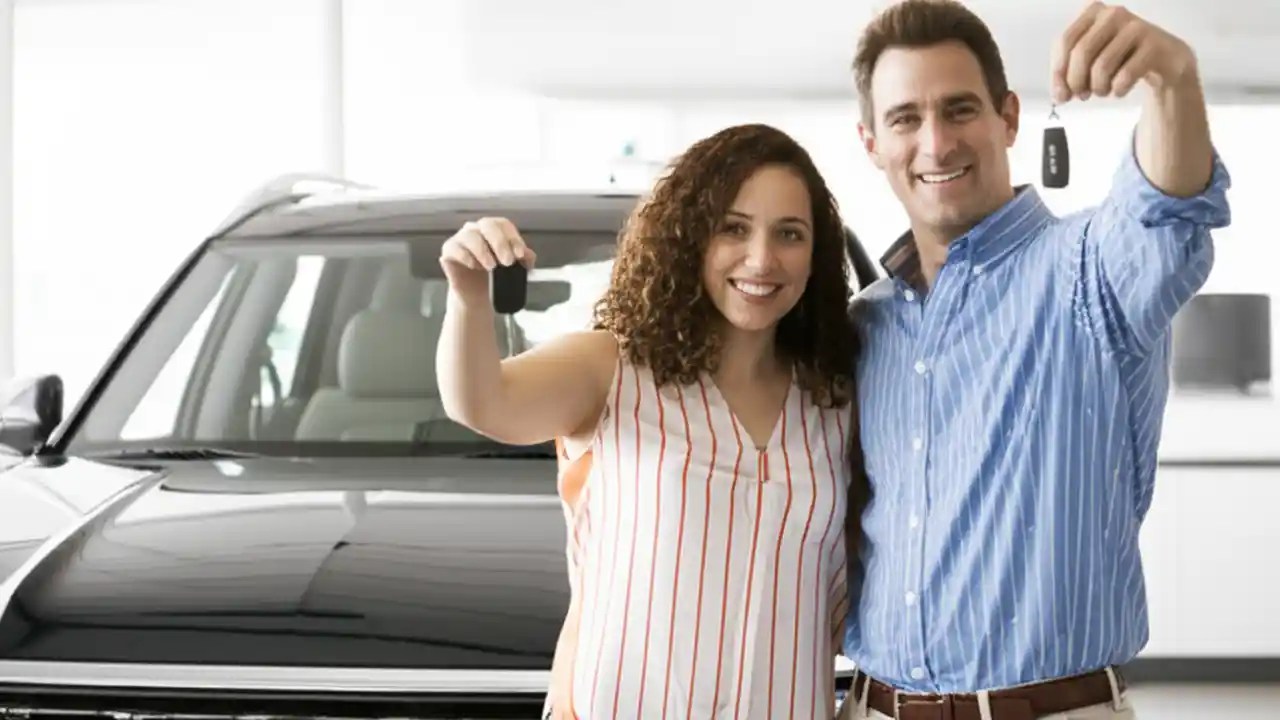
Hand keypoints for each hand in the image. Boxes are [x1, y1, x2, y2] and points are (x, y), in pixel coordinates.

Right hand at [439, 217, 536, 303]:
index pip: (503, 224)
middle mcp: (477, 230)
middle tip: (508, 262)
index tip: (520, 254)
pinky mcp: (448, 251)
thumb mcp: (514, 268)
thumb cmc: (495, 277)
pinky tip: (475, 266)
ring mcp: (461, 239)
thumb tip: (528, 255)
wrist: (478, 296)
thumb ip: (524, 259)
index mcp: (494, 230)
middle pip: (488, 225)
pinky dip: (466, 256)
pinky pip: (454, 248)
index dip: (513, 238)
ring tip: (491, 267)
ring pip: (470, 235)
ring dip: (483, 251)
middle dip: (500, 243)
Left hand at [1051, 2, 1197, 102]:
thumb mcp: (1091, 59)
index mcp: (1093, 12)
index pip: (1065, 42)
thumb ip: (1070, 73)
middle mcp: (1113, 14)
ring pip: (1102, 67)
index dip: (1059, 72)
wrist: (1165, 60)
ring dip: (1099, 88)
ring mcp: (1135, 27)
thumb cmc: (1123, 58)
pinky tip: (1120, 90)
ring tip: (1103, 91)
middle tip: (1082, 96)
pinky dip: (1118, 90)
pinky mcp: (1154, 45)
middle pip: (1081, 53)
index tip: (1061, 93)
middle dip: (1076, 82)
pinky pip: (1125, 76)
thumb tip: (1059, 95)